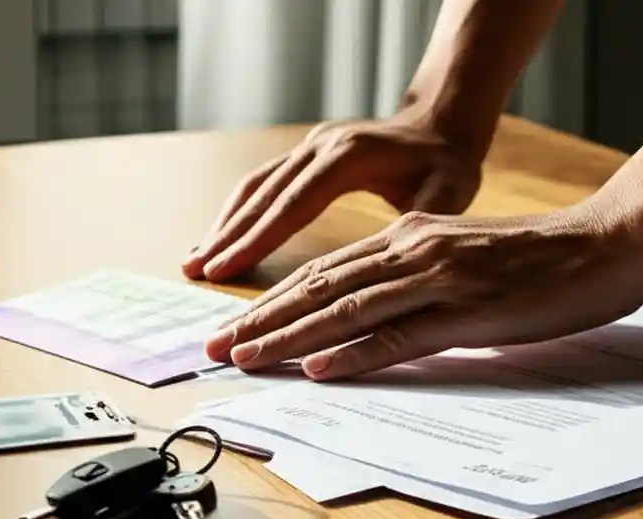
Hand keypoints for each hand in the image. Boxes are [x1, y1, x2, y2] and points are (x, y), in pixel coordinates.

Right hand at [183, 114, 483, 281]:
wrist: (440, 122)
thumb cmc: (447, 163)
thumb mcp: (448, 193)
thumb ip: (422, 222)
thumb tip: (400, 259)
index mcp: (347, 158)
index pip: (292, 205)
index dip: (256, 240)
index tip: (223, 270)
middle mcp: (319, 147)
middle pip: (262, 196)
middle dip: (226, 237)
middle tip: (194, 272)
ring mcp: (308, 147)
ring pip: (254, 187)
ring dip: (223, 224)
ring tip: (195, 261)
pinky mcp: (304, 155)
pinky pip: (262, 183)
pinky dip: (237, 212)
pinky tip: (220, 239)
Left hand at [204, 206, 642, 380]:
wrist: (607, 243)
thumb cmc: (540, 259)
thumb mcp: (464, 260)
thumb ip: (418, 280)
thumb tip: (374, 319)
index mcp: (409, 237)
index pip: (322, 272)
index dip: (271, 301)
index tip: (233, 327)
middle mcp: (413, 251)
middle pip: (319, 289)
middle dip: (260, 321)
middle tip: (213, 349)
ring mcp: (439, 279)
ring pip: (346, 311)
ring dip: (288, 337)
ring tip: (244, 358)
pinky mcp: (468, 312)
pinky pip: (400, 336)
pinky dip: (354, 354)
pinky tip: (318, 368)